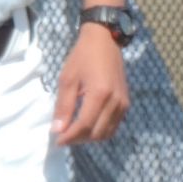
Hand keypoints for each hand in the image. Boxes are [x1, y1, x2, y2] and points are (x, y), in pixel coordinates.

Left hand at [52, 23, 127, 145]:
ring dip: (89, 137)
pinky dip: (100, 131)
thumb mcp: (67, 79)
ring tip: (74, 132)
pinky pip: (114, 126)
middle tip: (63, 135)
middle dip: (79, 139)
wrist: (104, 41)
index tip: (57, 140)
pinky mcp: (126, 103)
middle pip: (97, 133)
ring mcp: (123, 103)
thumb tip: (57, 130)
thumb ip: (63, 106)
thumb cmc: (82, 57)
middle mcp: (116, 101)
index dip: (70, 137)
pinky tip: (87, 124)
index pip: (84, 125)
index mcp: (100, 93)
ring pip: (107, 133)